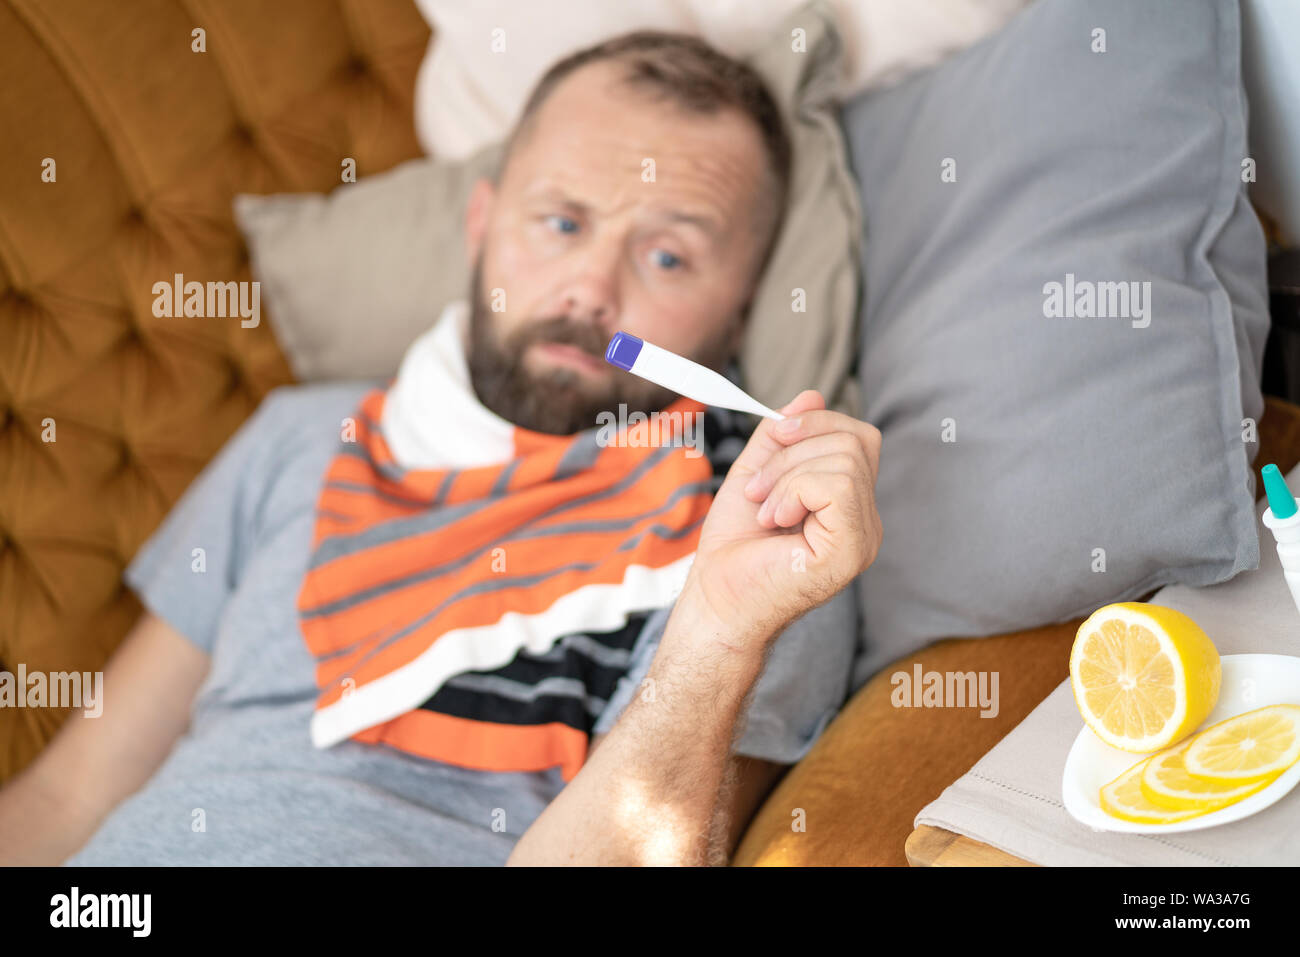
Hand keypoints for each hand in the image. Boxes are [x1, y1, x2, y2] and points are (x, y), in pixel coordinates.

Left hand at [680, 389, 882, 648]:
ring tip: (765, 509)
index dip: (816, 422)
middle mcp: (866, 521)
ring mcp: (864, 537)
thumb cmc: (734, 547)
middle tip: (758, 489)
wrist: (716, 599)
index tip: (774, 438)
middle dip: (795, 448)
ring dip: (787, 474)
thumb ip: (782, 437)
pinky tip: (776, 520)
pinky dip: (794, 491)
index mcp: (850, 504)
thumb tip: (811, 395)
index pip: (859, 437)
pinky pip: (837, 485)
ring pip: (844, 459)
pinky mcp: (852, 550)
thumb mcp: (755, 472)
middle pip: (855, 440)